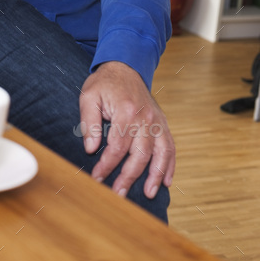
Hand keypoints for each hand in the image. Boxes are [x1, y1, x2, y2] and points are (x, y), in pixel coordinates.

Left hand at [79, 61, 174, 198]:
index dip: (107, 165)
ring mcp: (157, 120)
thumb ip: (89, 121)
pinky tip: (167, 181)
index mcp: (125, 111)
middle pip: (140, 154)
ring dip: (155, 175)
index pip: (117, 146)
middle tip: (118, 194)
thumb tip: (90, 148)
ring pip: (160, 152)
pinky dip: (170, 164)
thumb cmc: (104, 83)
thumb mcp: (89, 96)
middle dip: (129, 177)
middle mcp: (145, 117)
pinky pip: (170, 146)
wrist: (125, 66)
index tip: (97, 178)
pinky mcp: (162, 122)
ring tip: (148, 193)